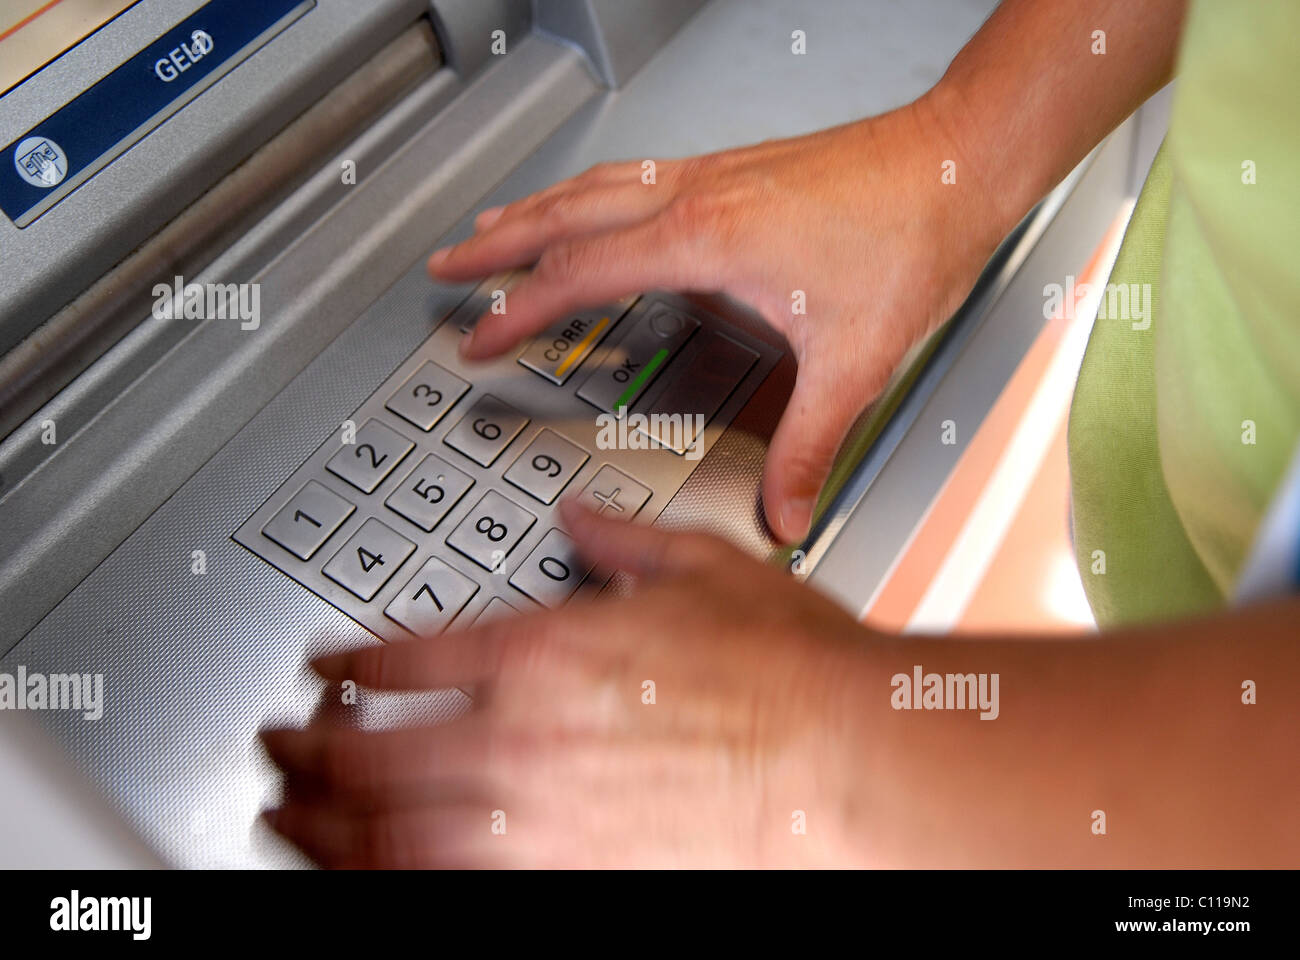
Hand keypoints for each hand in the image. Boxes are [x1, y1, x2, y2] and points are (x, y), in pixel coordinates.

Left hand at [261, 500, 878, 867]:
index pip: (409, 656)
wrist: (845, 760)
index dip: (351, 662)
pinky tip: (370, 869)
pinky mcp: (564, 875)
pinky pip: (444, 883)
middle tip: (275, 745)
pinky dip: (389, 873)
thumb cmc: (791, 673)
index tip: (328, 668)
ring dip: (321, 823)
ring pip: (386, 829)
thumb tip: (578, 515)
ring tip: (286, 816)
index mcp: (546, 648)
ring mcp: (536, 816)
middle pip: (371, 749)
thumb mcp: (705, 568)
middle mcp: (523, 734)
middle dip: (306, 750)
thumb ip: (623, 540)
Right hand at [428, 99, 1003, 540]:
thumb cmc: (914, 233)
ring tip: (492, 230)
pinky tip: (591, 207)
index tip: (478, 340)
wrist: (958, 158)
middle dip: (497, 247)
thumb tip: (785, 510)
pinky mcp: (733, 171)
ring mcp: (711, 176)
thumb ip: (809, 444)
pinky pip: (631, 177)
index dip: (518, 312)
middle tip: (447, 267)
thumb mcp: (857, 358)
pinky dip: (587, 195)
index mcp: (705, 238)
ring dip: (534, 210)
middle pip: (565, 217)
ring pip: (593, 187)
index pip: (580, 275)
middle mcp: (696, 196)